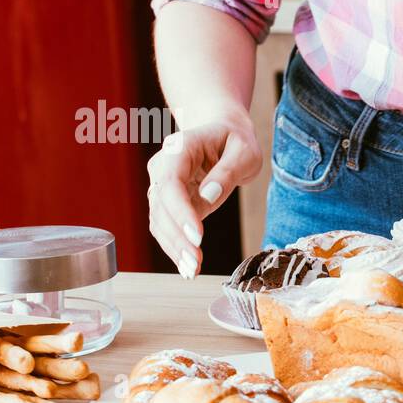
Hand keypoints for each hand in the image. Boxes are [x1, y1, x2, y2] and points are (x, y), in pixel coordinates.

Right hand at [146, 111, 261, 277]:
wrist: (223, 132)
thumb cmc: (236, 140)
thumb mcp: (244, 151)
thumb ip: (226, 172)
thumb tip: (208, 196)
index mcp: (180, 148)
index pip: (171, 184)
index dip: (181, 213)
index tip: (198, 237)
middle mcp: (163, 166)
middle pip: (161, 206)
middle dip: (177, 238)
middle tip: (196, 264)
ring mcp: (161, 185)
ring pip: (159, 220)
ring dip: (173, 247)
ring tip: (192, 270)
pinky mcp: (168, 202)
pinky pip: (165, 226)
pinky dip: (174, 247)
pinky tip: (186, 266)